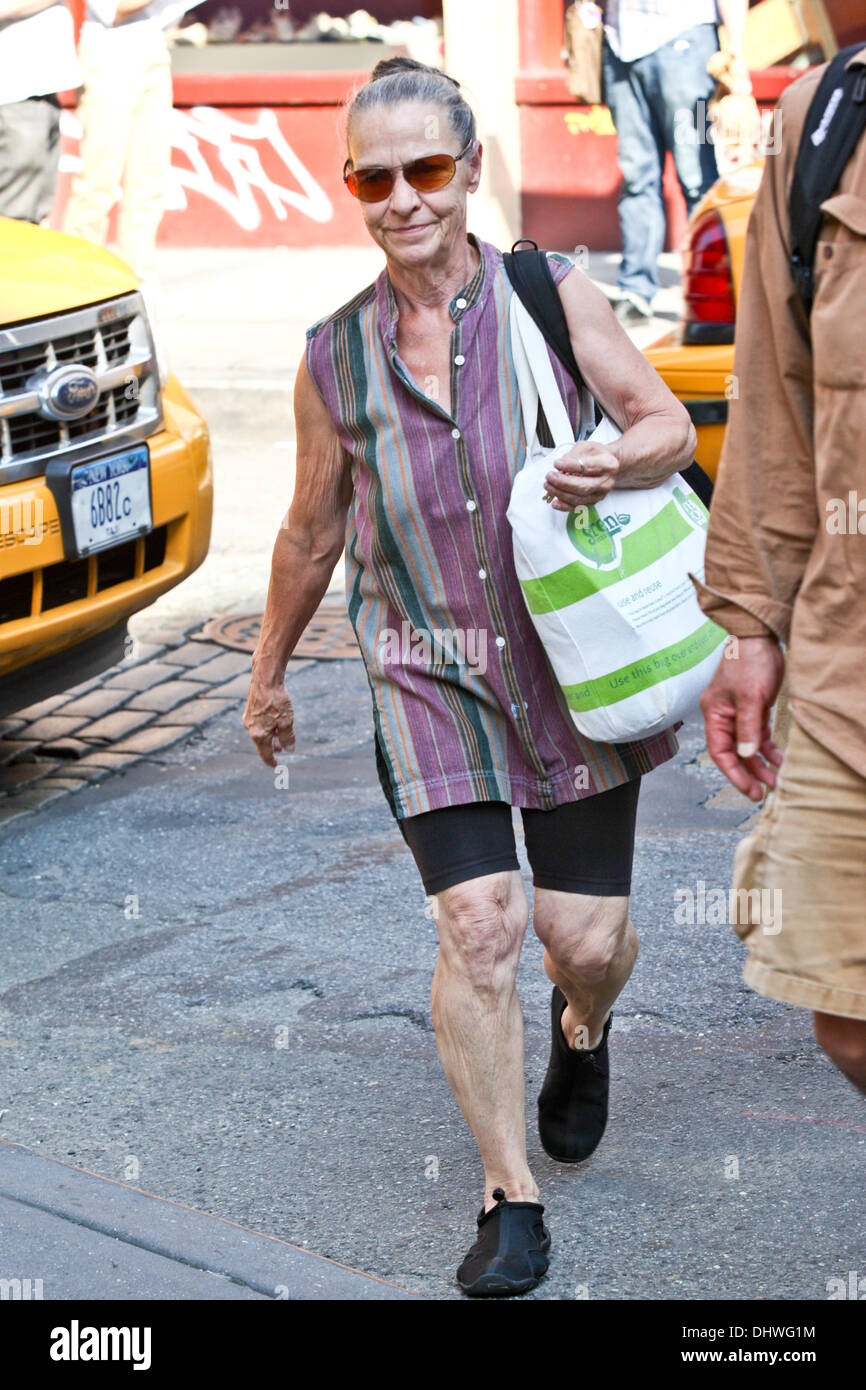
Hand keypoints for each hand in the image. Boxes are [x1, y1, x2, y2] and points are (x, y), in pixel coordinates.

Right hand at [243, 666, 294, 766]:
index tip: (276, 765)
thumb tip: (289, 750)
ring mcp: (248, 718)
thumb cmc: (276, 700)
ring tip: (280, 734)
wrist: (265, 679)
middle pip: (262, 743)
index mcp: (259, 735)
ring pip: (260, 732)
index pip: (264, 754)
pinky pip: (258, 723)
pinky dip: (266, 726)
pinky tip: (275, 720)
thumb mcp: (286, 722)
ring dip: (270, 736)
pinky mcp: (250, 709)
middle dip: (272, 747)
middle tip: (281, 748)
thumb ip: (287, 738)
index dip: (271, 761)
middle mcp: (250, 728)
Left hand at [544, 441, 619, 511]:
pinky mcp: (593, 502)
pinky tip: (555, 501)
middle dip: (562, 482)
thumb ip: (574, 454)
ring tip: (548, 485)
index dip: (570, 466)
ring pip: (578, 498)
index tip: (557, 463)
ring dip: (560, 493)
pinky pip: (577, 507)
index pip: (587, 467)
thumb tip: (561, 465)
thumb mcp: (586, 447)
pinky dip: (564, 505)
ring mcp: (600, 494)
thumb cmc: (596, 456)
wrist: (607, 466)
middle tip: (550, 476)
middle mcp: (606, 481)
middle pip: (583, 486)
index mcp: (608, 464)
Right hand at [699, 636, 785, 800]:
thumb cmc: (749, 662)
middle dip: (748, 773)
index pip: (720, 751)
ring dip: (759, 763)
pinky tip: (777, 758)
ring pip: (747, 746)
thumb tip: (745, 756)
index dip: (733, 773)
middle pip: (734, 753)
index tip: (748, 789)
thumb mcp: (750, 697)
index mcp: (715, 714)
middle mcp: (724, 716)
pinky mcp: (753, 708)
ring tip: (775, 779)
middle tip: (763, 792)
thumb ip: (748, 727)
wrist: (760, 637)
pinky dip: (767, 748)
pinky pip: (758, 735)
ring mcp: (738, 713)